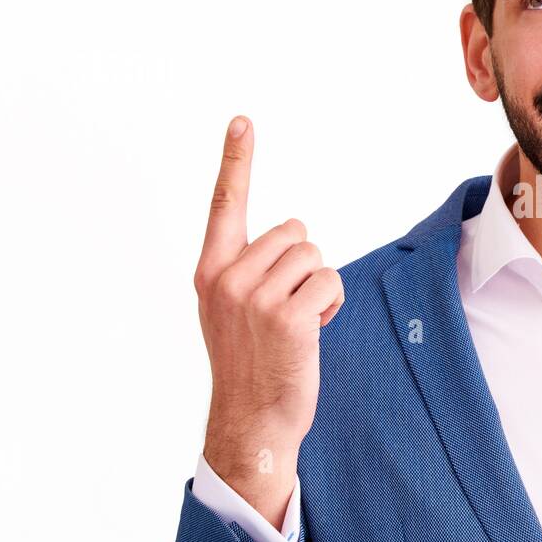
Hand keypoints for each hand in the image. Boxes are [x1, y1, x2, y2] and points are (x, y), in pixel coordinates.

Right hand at [193, 115, 343, 525]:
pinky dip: (330, 305)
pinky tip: (312, 333)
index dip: (236, 160)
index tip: (242, 121)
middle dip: (303, 265)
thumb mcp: (232, 310)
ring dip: (319, 287)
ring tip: (297, 324)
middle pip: (295, 232)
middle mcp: (227, 277)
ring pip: (315, 256)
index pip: (226, 204)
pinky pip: (330, 281)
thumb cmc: (253, 362)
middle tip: (286, 310)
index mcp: (211, 270)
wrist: (252, 420)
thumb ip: (249, 269)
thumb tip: (294, 236)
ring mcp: (255, 296)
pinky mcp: (287, 316)